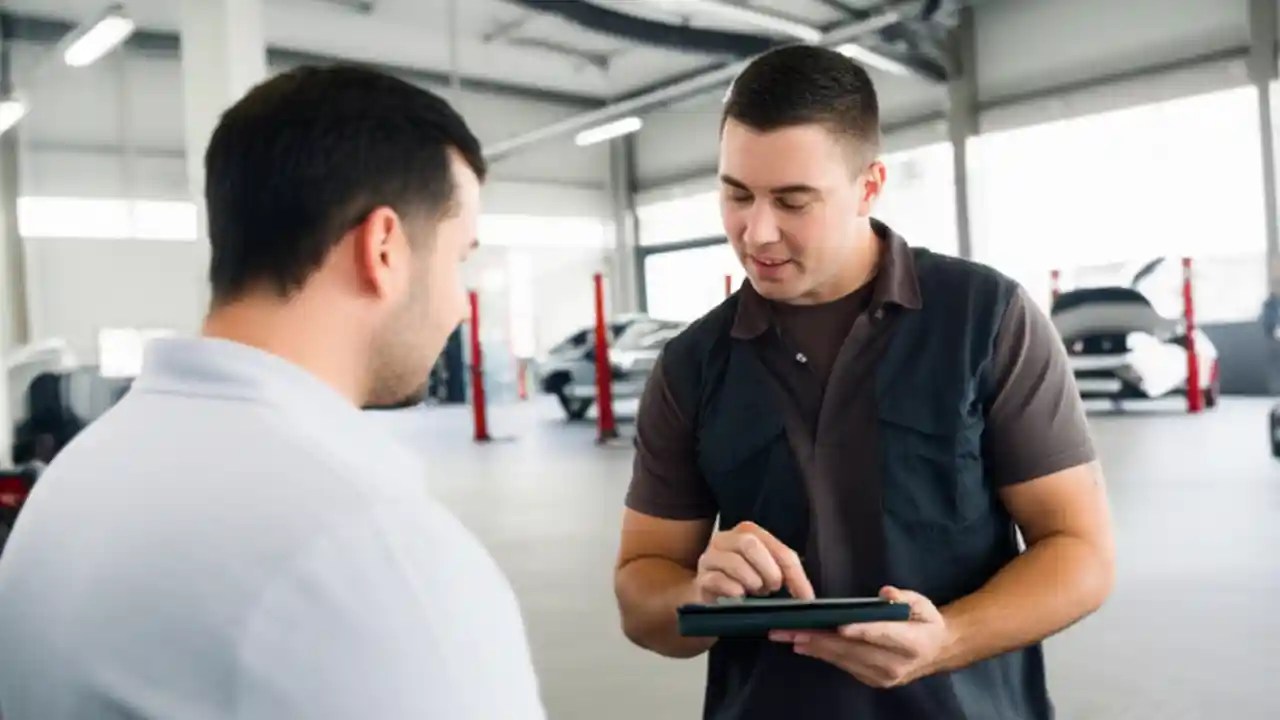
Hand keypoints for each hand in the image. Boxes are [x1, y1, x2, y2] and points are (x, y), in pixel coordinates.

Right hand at [695, 521, 814, 602]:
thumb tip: (807, 595)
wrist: (710, 598)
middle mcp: (725, 539)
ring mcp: (709, 558)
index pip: (776, 546)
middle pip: (750, 544)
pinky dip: (734, 591)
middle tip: (773, 588)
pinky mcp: (701, 579)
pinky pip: (718, 581)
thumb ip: (784, 573)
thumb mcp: (764, 572)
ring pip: (735, 562)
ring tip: (754, 591)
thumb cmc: (742, 582)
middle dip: (769, 570)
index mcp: (746, 532)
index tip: (805, 596)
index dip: (794, 572)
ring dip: (752, 582)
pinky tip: (739, 597)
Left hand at [769, 586, 952, 687]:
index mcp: (912, 643)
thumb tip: (886, 593)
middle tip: (793, 630)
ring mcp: (883, 676)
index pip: (882, 635)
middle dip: (821, 639)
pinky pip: (844, 665)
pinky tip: (804, 645)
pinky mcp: (872, 680)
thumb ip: (905, 598)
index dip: (861, 631)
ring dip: (815, 648)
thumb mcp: (922, 604)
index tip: (840, 626)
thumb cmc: (926, 622)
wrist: (936, 652)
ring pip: (844, 659)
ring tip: (789, 637)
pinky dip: (823, 654)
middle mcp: (896, 664)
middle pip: (854, 650)